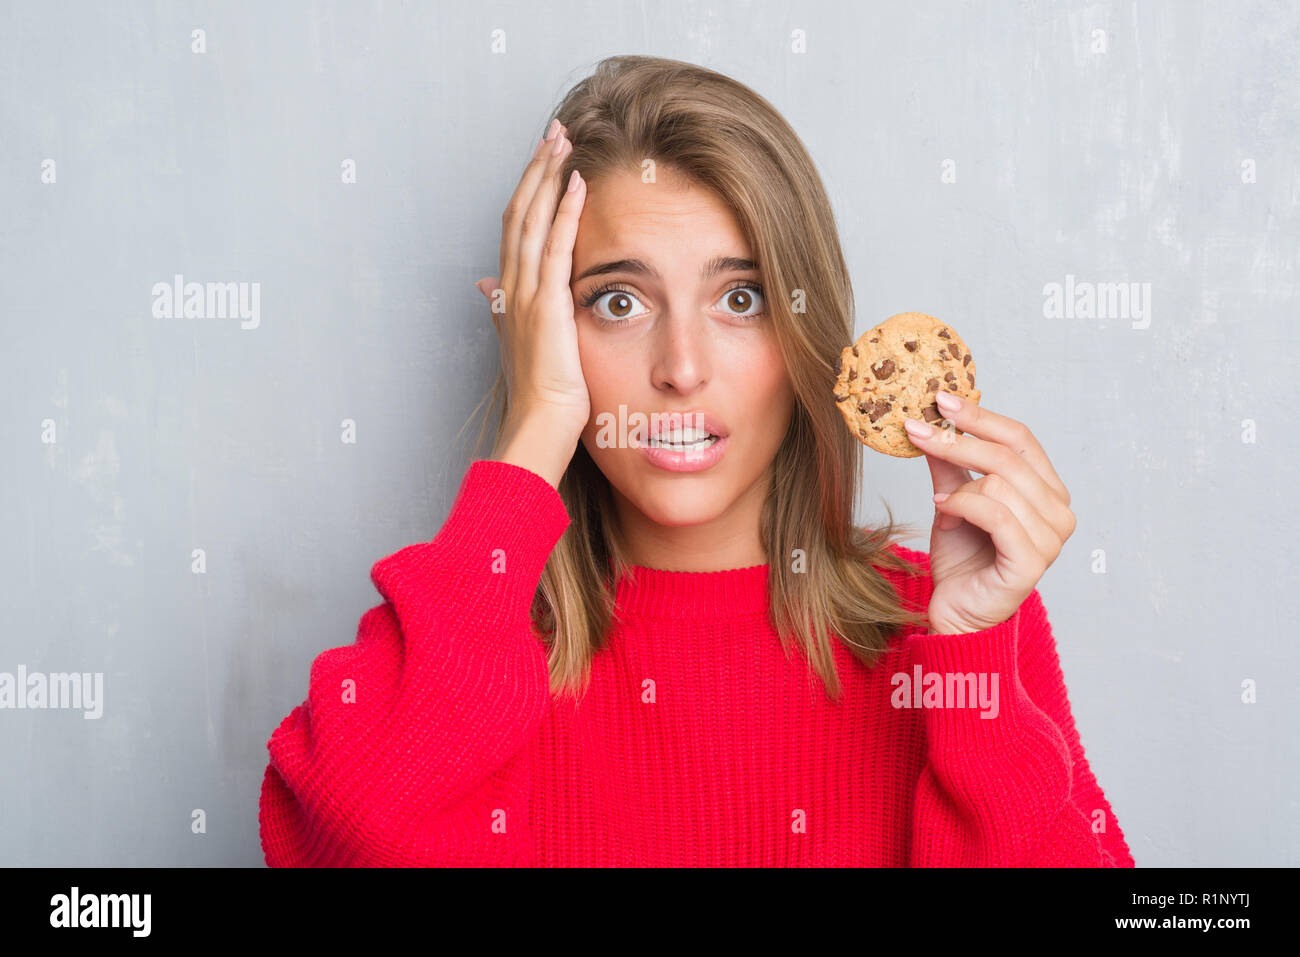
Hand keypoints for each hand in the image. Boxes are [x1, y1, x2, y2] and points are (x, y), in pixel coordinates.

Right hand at [476, 118, 589, 443]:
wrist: (538, 425)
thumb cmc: (538, 396)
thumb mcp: (519, 344)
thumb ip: (504, 311)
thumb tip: (485, 288)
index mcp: (508, 295)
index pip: (516, 228)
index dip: (528, 189)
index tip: (545, 158)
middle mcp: (510, 288)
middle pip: (519, 212)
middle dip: (537, 168)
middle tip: (554, 130)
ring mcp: (525, 295)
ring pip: (532, 220)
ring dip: (548, 176)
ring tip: (564, 140)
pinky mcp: (545, 306)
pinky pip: (554, 248)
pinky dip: (565, 212)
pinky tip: (577, 183)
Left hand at [901, 391, 1076, 634]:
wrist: (956, 611)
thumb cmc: (962, 559)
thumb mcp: (952, 500)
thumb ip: (950, 465)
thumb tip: (933, 420)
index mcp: (1047, 491)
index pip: (1020, 438)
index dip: (980, 417)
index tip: (940, 400)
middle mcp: (1059, 512)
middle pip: (1007, 456)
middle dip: (957, 440)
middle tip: (917, 430)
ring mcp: (1051, 539)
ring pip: (999, 483)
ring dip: (957, 488)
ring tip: (940, 504)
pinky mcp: (1031, 562)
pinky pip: (995, 514)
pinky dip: (962, 506)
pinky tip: (944, 512)